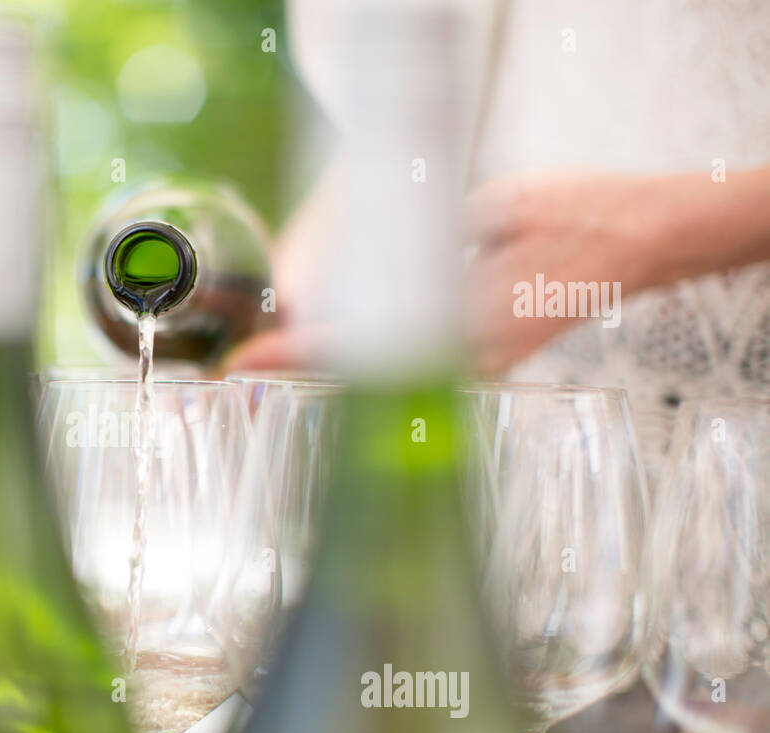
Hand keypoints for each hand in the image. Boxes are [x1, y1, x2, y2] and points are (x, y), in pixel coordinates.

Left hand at [224, 167, 769, 374]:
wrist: (640, 241)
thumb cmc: (574, 220)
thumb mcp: (494, 212)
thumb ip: (432, 241)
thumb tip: (368, 260)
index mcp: (463, 329)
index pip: (358, 349)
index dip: (293, 357)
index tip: (242, 365)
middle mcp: (464, 362)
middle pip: (358, 378)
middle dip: (294, 371)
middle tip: (233, 371)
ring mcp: (474, 368)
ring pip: (380, 380)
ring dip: (325, 370)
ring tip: (265, 363)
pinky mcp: (482, 362)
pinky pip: (407, 370)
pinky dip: (363, 362)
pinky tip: (334, 348)